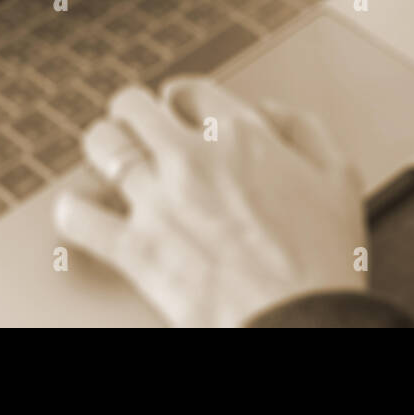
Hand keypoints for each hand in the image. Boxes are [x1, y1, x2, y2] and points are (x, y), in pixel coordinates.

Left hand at [54, 77, 367, 326]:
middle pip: (132, 106)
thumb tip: (268, 110)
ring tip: (107, 161)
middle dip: (133, 115)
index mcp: (241, 136)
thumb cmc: (324, 260)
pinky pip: (80, 216)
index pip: (187, 91)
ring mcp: (158, 201)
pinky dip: (74, 212)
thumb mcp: (339, 177)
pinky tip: (80, 212)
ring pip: (102, 147)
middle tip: (135, 130)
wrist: (301, 324)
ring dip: (102, 149)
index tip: (179, 115)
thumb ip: (303, 128)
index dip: (181, 102)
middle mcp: (193, 158)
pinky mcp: (135, 248)